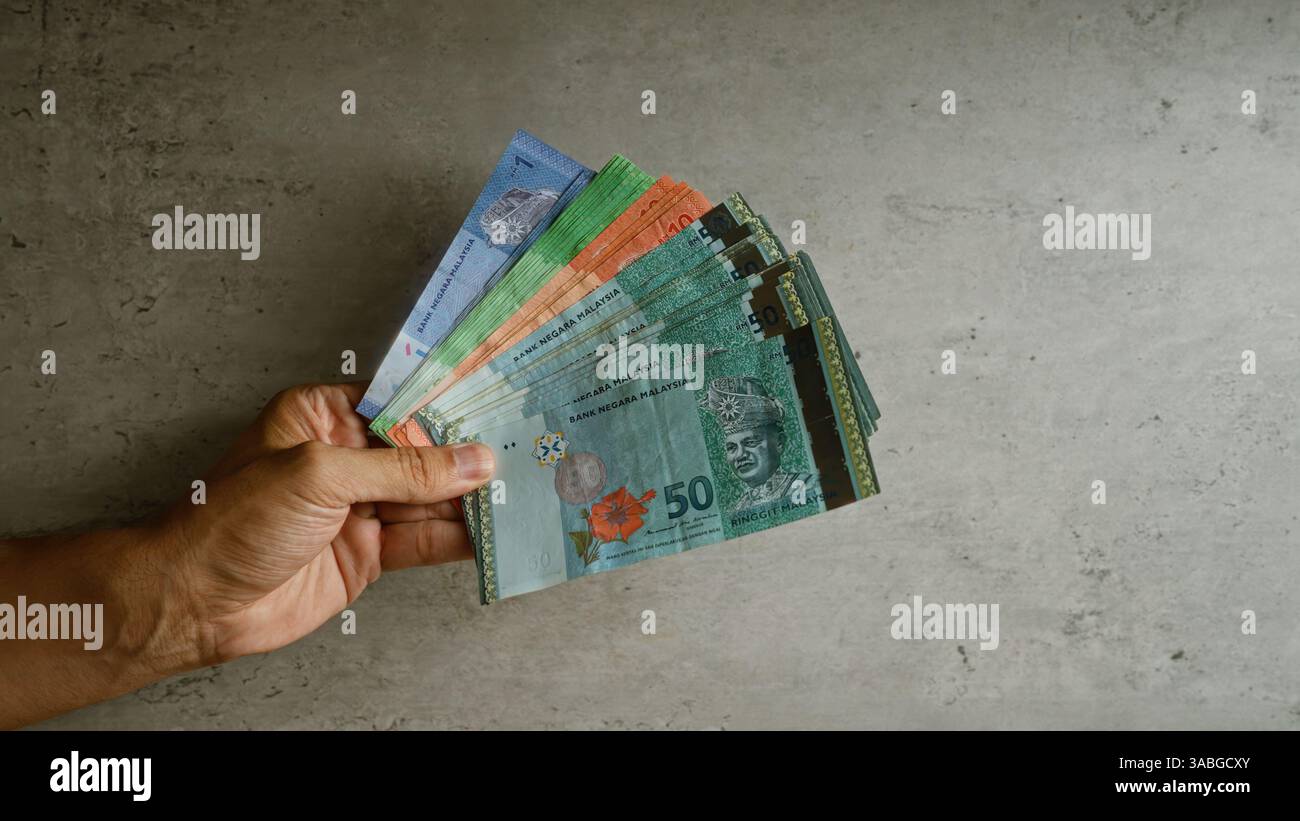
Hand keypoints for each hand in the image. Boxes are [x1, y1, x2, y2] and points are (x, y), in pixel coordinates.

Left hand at [154, 383, 494, 662]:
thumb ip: (403, 470)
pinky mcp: (368, 553)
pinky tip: (491, 531)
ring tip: (522, 491)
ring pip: (429, 497)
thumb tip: (470, 462)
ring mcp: (358, 507)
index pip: (398, 401)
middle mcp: (344, 457)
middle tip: (524, 449)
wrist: (197, 601)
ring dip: (471, 498)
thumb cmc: (232, 520)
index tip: (497, 400)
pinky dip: (458, 538)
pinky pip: (423, 540)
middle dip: (468, 454)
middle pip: (422, 450)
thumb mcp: (320, 475)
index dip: (445, 404)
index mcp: (322, 416)